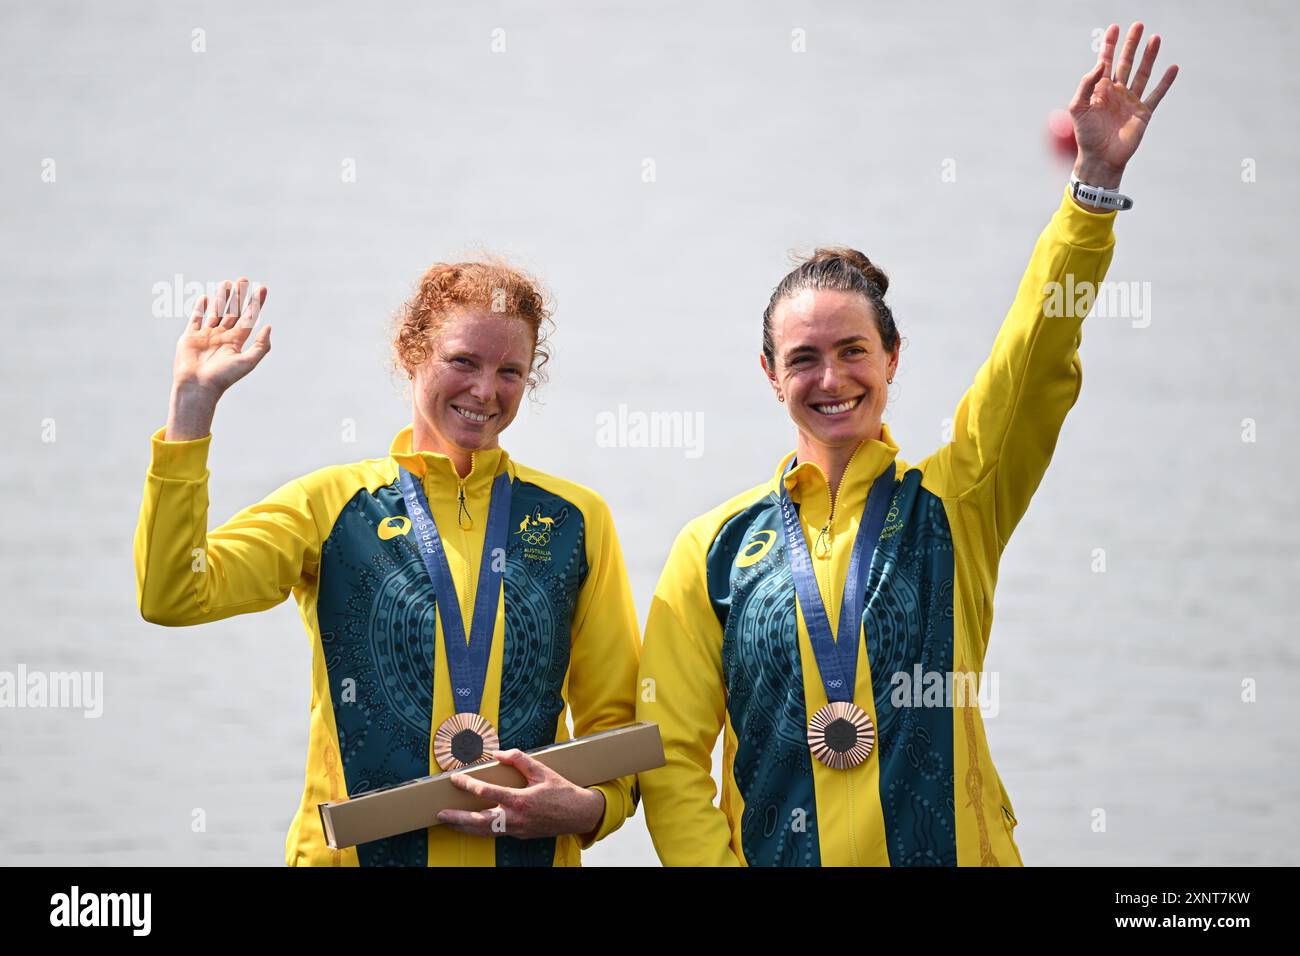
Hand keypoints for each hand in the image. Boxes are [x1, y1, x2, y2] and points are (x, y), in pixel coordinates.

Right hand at [165, 277, 270, 440]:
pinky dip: (199, 308)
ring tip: (227, 283)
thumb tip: (269, 326)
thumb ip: (261, 345)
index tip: (262, 288)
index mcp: (237, 342)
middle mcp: (223, 337)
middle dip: (239, 296)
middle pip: (233, 312)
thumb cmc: (223, 377)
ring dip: (222, 298)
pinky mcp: (190, 336)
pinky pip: (195, 319)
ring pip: (215, 311)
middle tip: (244, 279)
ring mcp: (206, 335)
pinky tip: (204, 297)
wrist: (197, 386)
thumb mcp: (247, 362)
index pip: (249, 318)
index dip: (256, 303)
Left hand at [437, 749, 605, 839]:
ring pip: (485, 832)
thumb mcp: (542, 770)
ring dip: (465, 827)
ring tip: (449, 822)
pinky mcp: (519, 835)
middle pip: (480, 821)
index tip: (456, 779)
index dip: (469, 785)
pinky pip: (495, 834)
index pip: (487, 792)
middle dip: (458, 818)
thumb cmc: (562, 791)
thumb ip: (520, 759)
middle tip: (441, 813)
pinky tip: (470, 826)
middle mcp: (516, 818)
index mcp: (520, 801)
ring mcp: (517, 830)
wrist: (579, 815)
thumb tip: (499, 753)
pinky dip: (479, 830)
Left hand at [1068, 22, 1177, 187]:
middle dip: (1131, 44)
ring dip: (1149, 56)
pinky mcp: (1143, 113)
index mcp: (1099, 90)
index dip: (1109, 45)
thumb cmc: (1086, 135)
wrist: (1100, 158)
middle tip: (1139, 25)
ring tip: (1156, 38)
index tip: (1114, 27)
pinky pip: (1157, 94)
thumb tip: (1099, 64)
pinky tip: (1173, 68)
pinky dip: (1165, 82)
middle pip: (1126, 62)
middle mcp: (1116, 92)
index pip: (1105, 62)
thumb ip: (1085, 85)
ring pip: (1142, 74)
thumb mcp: (1077, 108)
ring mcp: (1131, 101)